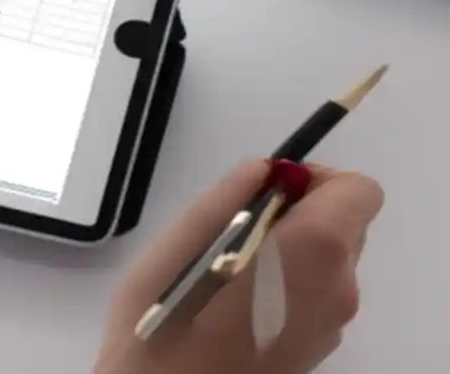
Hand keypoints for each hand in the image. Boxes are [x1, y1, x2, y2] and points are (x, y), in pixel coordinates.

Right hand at [96, 160, 382, 373]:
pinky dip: (284, 285)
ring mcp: (331, 325)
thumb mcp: (179, 242)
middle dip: (297, 214)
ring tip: (226, 271)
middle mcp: (336, 288)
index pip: (356, 190)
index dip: (314, 180)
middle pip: (344, 225)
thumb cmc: (164, 321)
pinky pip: (314, 297)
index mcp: (312, 251)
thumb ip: (229, 196)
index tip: (266, 192)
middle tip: (235, 229)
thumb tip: (262, 171)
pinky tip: (234, 304)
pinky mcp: (317, 350)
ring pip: (328, 262)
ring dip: (288, 251)